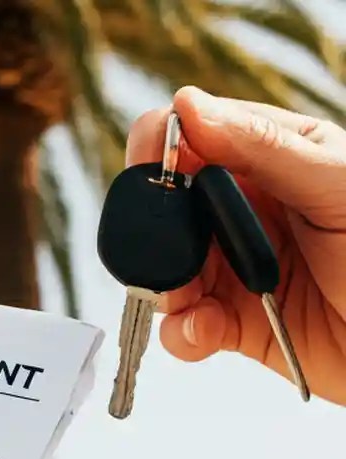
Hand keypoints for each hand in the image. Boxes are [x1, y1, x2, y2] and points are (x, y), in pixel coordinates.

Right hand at [125, 86, 345, 405]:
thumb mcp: (335, 186)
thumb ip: (261, 147)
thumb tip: (186, 105)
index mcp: (269, 158)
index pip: (189, 134)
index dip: (158, 149)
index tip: (156, 175)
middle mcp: (242, 208)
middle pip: (161, 206)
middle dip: (154, 232)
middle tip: (172, 251)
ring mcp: (233, 264)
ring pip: (163, 267)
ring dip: (166, 288)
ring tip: (192, 302)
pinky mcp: (229, 320)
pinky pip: (181, 323)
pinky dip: (182, 331)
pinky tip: (205, 331)